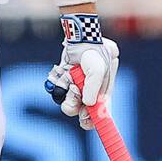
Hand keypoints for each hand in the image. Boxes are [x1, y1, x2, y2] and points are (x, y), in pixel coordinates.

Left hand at [44, 13, 118, 130]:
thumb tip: (88, 104)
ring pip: (70, 100)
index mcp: (104, 87)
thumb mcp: (98, 69)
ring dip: (68, 98)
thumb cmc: (92, 51)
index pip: (103, 108)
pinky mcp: (64, 78)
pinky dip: (57, 86)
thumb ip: (93, 87)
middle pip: (84, 109)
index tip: (89, 125)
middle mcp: (90, 87)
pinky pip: (58, 90)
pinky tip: (61, 77)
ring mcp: (77, 83)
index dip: (98, 119)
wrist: (78, 35)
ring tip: (68, 84)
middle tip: (74, 108)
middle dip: (79, 110)